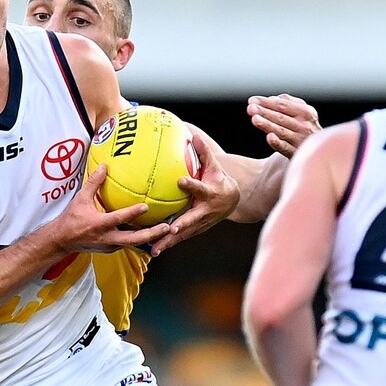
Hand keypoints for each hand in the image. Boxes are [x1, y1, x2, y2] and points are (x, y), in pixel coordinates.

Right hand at [57, 164, 171, 253]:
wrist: (61, 240)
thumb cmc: (70, 219)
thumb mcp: (80, 199)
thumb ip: (93, 183)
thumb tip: (104, 166)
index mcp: (99, 224)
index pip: (118, 219)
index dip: (132, 213)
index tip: (146, 207)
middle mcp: (107, 237)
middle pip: (133, 239)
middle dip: (152, 234)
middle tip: (167, 227)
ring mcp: (110, 245)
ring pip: (133, 243)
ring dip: (149, 238)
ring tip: (165, 230)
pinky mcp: (111, 249)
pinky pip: (127, 244)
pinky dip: (139, 239)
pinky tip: (149, 232)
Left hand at [150, 130, 237, 255]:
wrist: (232, 201)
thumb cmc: (218, 180)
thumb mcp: (214, 166)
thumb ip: (204, 153)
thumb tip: (193, 136)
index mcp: (210, 193)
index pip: (200, 188)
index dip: (191, 184)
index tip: (181, 181)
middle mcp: (205, 211)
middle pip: (191, 219)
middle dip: (181, 225)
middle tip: (170, 229)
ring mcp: (200, 223)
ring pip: (184, 233)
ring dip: (170, 241)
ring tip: (155, 248)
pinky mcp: (195, 230)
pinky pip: (180, 237)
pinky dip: (168, 243)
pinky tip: (152, 249)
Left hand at [247, 94, 321, 156]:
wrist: (320, 151)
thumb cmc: (305, 128)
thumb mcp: (303, 112)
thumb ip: (288, 102)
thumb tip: (271, 98)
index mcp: (305, 112)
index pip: (283, 105)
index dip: (266, 102)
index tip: (251, 100)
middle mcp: (304, 126)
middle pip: (281, 117)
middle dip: (264, 112)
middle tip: (250, 108)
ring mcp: (300, 140)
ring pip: (281, 131)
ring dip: (268, 124)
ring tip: (255, 119)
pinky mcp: (296, 154)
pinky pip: (285, 148)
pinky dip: (278, 143)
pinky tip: (269, 137)